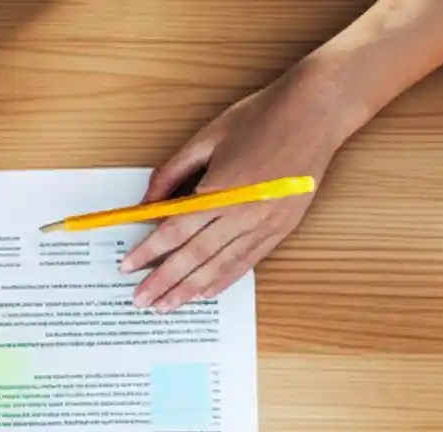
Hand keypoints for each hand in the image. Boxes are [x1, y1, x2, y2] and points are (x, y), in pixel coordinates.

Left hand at [121, 64, 356, 311]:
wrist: (314, 114)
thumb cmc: (261, 117)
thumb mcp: (207, 138)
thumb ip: (172, 173)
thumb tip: (147, 204)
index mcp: (221, 188)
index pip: (175, 230)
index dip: (148, 251)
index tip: (127, 267)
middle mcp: (243, 213)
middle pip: (194, 256)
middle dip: (164, 281)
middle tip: (141, 300)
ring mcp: (264, 224)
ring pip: (220, 265)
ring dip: (190, 289)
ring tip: (167, 305)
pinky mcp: (281, 229)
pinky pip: (246, 262)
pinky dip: (223, 279)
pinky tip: (205, 292)